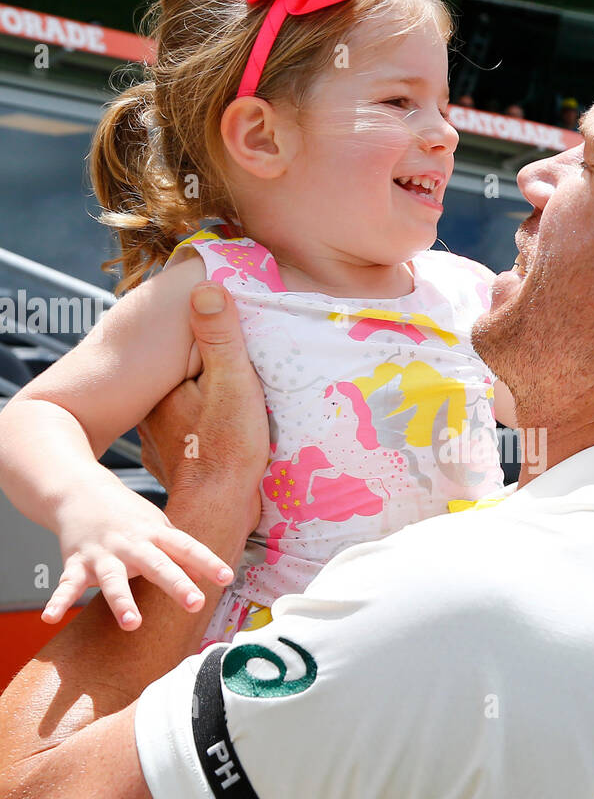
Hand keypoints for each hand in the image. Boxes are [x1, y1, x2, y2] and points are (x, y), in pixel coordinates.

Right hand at [42, 477, 234, 630]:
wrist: (78, 489)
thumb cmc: (125, 513)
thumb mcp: (158, 527)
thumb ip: (180, 553)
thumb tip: (206, 577)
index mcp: (155, 534)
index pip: (187, 547)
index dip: (208, 562)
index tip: (227, 578)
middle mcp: (131, 544)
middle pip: (157, 565)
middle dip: (176, 584)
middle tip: (195, 603)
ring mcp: (102, 554)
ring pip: (113, 580)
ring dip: (122, 601)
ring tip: (132, 623)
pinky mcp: (76, 562)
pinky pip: (67, 585)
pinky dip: (58, 601)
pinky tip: (51, 618)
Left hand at [138, 283, 268, 529]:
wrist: (220, 512)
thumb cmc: (227, 449)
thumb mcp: (233, 384)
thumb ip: (220, 337)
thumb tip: (205, 286)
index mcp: (162, 386)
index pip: (183, 350)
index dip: (206, 342)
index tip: (229, 344)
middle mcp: (152, 412)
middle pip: (183, 380)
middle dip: (206, 375)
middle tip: (236, 378)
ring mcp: (160, 443)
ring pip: (184, 409)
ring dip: (205, 406)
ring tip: (231, 407)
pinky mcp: (175, 467)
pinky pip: (189, 438)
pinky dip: (204, 434)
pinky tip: (222, 438)